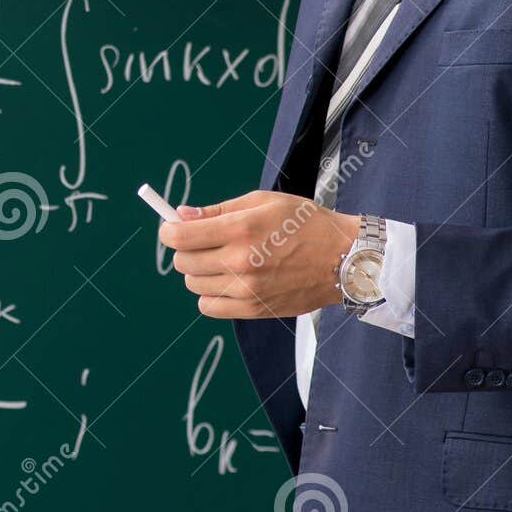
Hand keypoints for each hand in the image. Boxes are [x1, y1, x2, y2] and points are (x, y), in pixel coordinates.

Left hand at [158, 190, 359, 319]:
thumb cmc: (305, 223)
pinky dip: (211, 294)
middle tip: (203, 242)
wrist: (343, 258)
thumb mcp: (263, 202)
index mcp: (241, 229)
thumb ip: (218, 210)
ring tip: (222, 261)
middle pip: (183, 262)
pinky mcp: (254, 309)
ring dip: (199, 272)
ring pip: (193, 285)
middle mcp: (241, 261)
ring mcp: (247, 289)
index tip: (172, 227)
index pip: (180, 236)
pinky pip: (209, 307)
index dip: (168, 230)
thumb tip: (180, 215)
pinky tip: (228, 281)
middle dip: (186, 249)